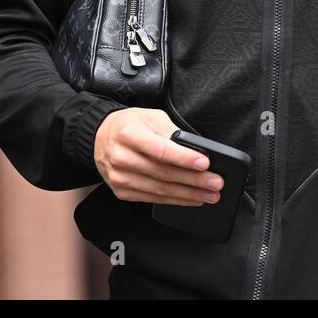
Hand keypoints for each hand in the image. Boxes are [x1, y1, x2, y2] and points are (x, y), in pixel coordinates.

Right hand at [93, 107, 224, 205]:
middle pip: (163, 173)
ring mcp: (120, 177)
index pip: (160, 150)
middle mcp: (121, 157)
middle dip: (194, 180)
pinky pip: (153, 199)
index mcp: (128, 133)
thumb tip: (197, 151)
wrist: (101, 137)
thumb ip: (172, 133)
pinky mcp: (122, 191)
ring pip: (160, 190)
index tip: (205, 163)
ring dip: (188, 195)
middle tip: (215, 183)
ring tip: (209, 195)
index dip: (184, 158)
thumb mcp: (151, 117)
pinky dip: (175, 200)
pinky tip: (191, 199)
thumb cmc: (129, 125)